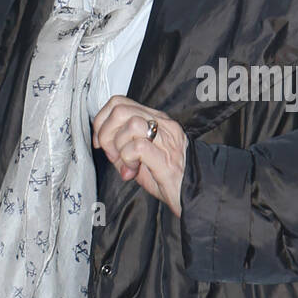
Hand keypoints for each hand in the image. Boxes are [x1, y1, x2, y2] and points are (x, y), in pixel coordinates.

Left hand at [91, 95, 187, 217]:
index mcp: (157, 120)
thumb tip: (104, 143)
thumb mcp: (142, 155)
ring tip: (125, 163)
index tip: (100, 141)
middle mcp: (163, 125)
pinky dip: (127, 158)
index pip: (119, 102)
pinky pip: (138, 146)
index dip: (102, 120)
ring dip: (119, 146)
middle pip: (121, 110)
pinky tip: (132, 170)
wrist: (197, 194)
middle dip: (106, 133)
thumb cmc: (170, 177)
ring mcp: (167, 141)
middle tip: (112, 154)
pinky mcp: (167, 159)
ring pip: (131, 124)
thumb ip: (124, 145)